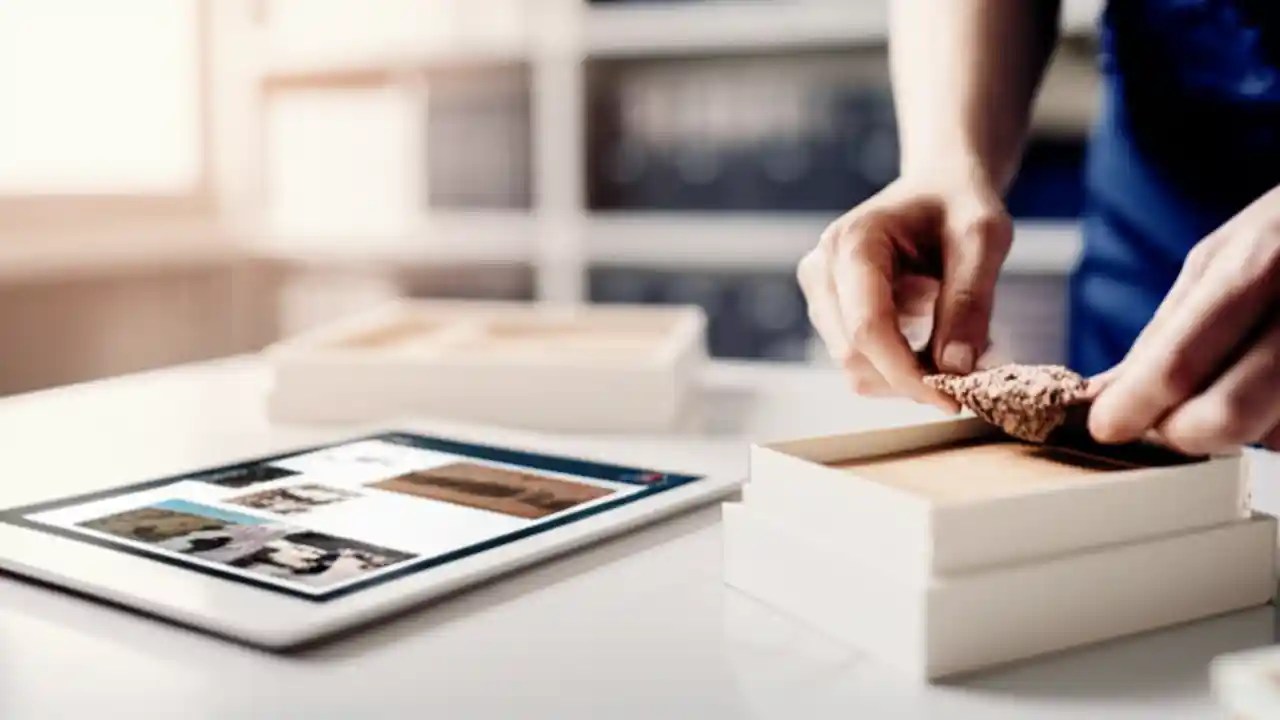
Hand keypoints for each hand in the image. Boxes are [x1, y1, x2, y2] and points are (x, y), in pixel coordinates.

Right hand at [797, 172, 1012, 409]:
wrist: (937, 185)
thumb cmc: (959, 203)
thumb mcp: (983, 238)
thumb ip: (970, 300)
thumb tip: (955, 368)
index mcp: (853, 243)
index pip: (868, 328)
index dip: (908, 374)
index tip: (953, 400)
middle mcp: (822, 269)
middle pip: (855, 357)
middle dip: (910, 378)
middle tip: (967, 373)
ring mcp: (819, 292)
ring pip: (854, 367)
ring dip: (905, 373)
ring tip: (950, 340)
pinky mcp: (828, 311)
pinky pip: (859, 361)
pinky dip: (898, 366)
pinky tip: (929, 339)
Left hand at [1089, 186, 1279, 452]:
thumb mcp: (1219, 259)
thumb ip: (1164, 333)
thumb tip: (1104, 398)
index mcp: (1260, 265)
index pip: (1180, 365)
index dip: (1133, 407)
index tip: (1106, 425)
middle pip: (1226, 416)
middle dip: (1182, 431)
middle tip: (1169, 419)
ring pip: (1271, 434)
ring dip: (1241, 427)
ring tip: (1241, 380)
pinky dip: (1275, 423)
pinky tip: (1272, 387)